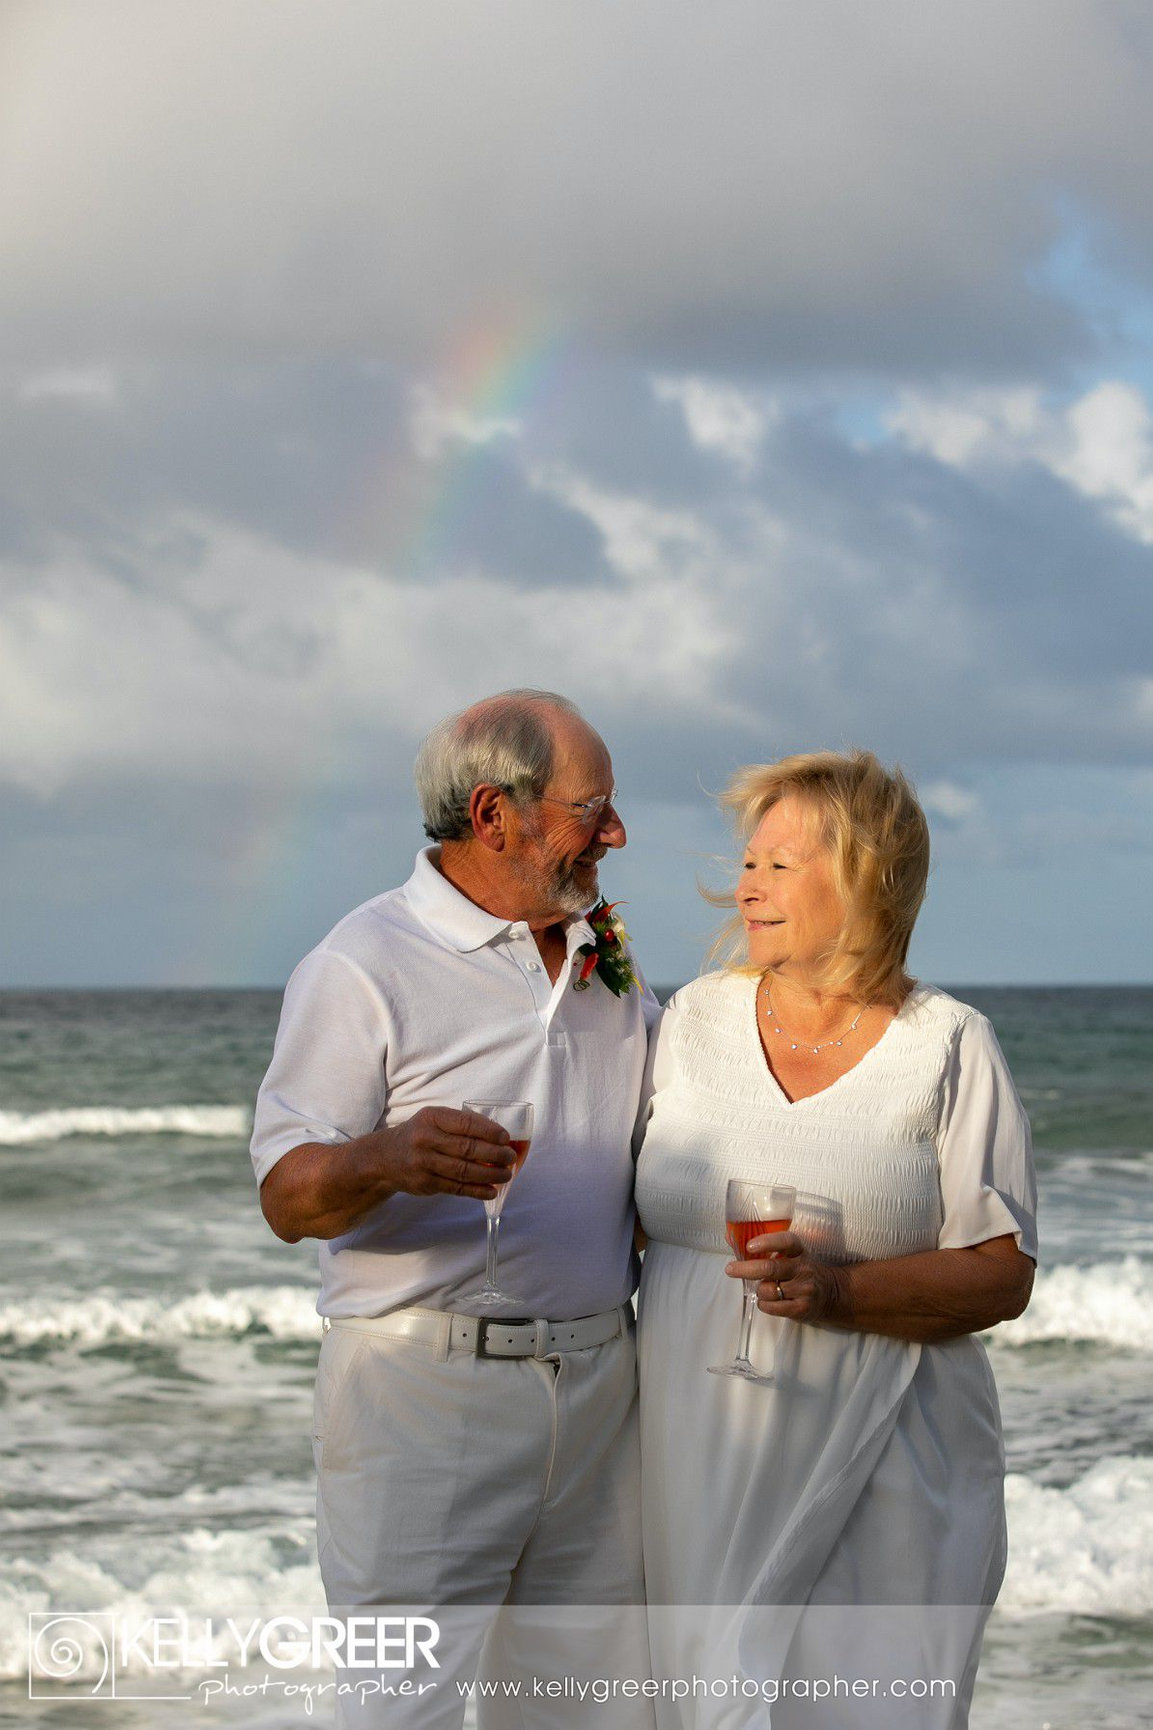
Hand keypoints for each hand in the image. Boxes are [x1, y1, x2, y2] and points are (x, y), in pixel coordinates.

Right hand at [370, 1107, 516, 1200]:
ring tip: (506, 1175)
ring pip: (463, 1171)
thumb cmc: (418, 1134)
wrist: (384, 1158)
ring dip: (489, 1174)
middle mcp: (425, 1139)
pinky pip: (456, 1188)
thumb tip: (498, 1135)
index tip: (506, 1138)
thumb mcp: (434, 1119)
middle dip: (494, 1154)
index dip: (489, 1131)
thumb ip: (461, 1123)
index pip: (465, 1123)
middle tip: (510, 1157)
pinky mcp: (425, 1184)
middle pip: (467, 1148)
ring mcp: (424, 1163)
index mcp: (432, 1118)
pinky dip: (476, 1191)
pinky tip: (491, 1191)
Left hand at [726, 1229, 846, 1324]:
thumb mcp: (791, 1255)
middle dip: (746, 1269)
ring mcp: (804, 1290)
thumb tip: (731, 1238)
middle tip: (730, 1269)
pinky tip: (768, 1300)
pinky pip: (771, 1307)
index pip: (786, 1241)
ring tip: (764, 1288)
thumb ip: (765, 1248)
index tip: (750, 1245)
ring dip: (758, 1290)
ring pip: (767, 1289)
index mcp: (799, 1251)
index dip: (767, 1242)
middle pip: (771, 1268)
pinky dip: (763, 1303)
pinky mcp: (801, 1309)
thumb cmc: (801, 1272)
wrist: (830, 1294)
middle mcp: (803, 1269)